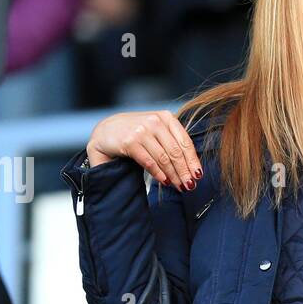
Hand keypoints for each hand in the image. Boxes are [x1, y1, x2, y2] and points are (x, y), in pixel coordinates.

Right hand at [86, 110, 202, 188]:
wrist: (105, 131)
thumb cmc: (133, 133)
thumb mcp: (155, 130)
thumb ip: (170, 140)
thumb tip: (190, 164)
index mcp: (165, 117)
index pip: (184, 141)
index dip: (192, 160)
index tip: (198, 175)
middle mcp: (155, 122)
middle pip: (175, 151)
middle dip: (184, 170)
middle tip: (189, 185)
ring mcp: (142, 131)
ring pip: (163, 158)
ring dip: (173, 174)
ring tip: (178, 186)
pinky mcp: (130, 142)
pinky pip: (149, 161)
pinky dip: (158, 173)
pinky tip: (164, 181)